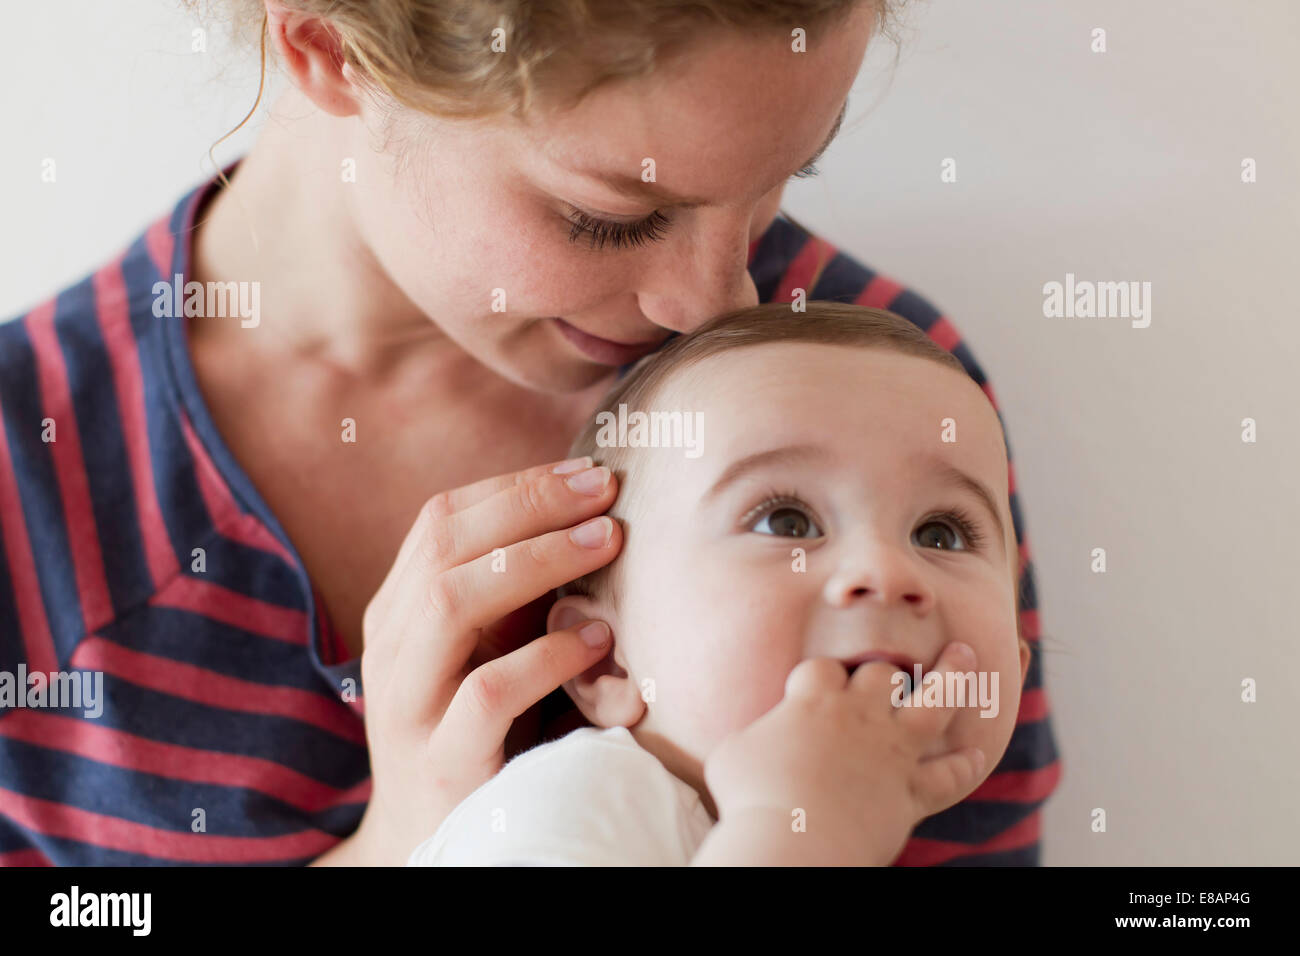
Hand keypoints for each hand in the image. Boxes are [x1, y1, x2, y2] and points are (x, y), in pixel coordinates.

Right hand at [335, 457, 622, 865]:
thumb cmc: (480, 730)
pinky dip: (547, 656)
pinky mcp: (441, 761)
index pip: (441, 518)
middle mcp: (391, 647)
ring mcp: (408, 704)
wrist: (428, 840)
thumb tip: (593, 514)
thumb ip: (515, 591)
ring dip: (537, 561)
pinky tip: (596, 640)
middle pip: (446, 545)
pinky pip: (487, 693)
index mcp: (399, 610)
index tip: (586, 472)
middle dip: (532, 505)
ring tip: (607, 544)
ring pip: (452, 602)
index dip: (515, 485)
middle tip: (606, 493)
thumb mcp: (486, 648)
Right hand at [701, 641, 986, 865]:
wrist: (794, 839)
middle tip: (897, 667)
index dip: (820, 675)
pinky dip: (962, 766)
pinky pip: (947, 776)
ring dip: (953, 677)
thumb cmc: (752, 796)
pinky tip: (975, 756)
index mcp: (814, 701)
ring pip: (935, 702)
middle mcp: (859, 717)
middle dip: (889, 670)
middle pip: (883, 674)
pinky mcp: (911, 792)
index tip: (817, 687)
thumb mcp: (732, 753)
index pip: (822, 668)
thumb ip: (750, 735)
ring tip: (965, 656)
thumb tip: (752, 737)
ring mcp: (891, 752)